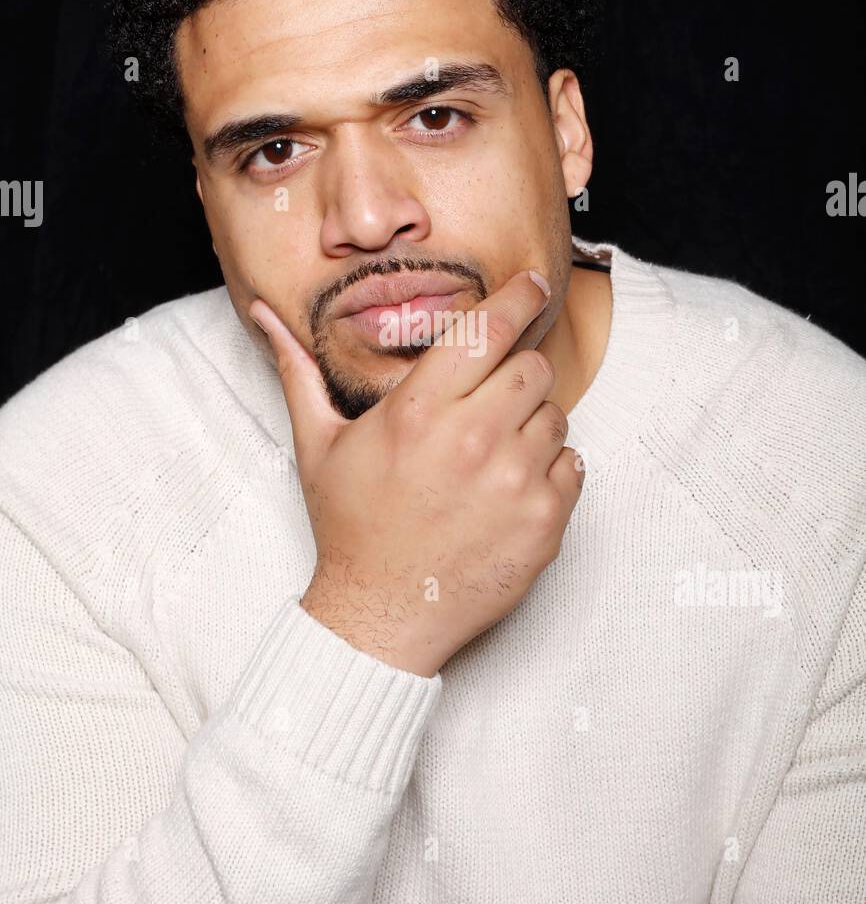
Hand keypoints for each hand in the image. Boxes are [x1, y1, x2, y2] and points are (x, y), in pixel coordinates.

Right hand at [249, 271, 583, 675]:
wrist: (381, 617)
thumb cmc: (351, 528)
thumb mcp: (318, 445)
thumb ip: (298, 370)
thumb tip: (264, 313)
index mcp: (419, 412)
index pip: (488, 328)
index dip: (517, 297)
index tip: (529, 287)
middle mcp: (473, 440)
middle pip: (534, 366)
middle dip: (518, 372)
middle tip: (491, 401)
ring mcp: (514, 482)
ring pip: (556, 416)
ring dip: (531, 425)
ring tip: (489, 457)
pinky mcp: (544, 521)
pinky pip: (573, 465)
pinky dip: (550, 471)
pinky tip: (507, 491)